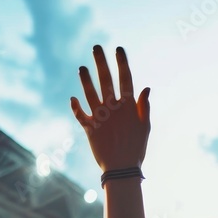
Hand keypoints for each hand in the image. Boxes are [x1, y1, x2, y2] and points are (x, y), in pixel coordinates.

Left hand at [71, 46, 150, 171]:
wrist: (121, 169)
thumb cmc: (136, 148)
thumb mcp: (144, 127)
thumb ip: (143, 107)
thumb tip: (145, 87)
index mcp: (128, 106)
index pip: (125, 79)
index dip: (122, 62)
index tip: (118, 49)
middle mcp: (113, 108)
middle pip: (106, 80)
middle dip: (101, 62)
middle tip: (96, 47)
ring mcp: (100, 118)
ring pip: (90, 94)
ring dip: (85, 79)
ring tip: (81, 67)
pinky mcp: (89, 129)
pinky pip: (80, 115)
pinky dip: (75, 107)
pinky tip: (72, 98)